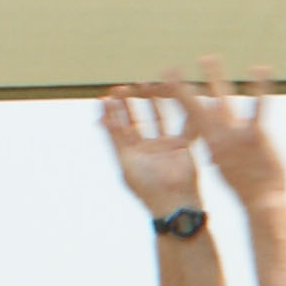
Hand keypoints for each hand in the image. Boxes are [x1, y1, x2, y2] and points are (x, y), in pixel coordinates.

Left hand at [96, 84, 202, 213]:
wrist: (175, 200)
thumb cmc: (147, 186)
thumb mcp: (125, 161)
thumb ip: (114, 138)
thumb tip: (101, 118)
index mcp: (131, 153)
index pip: (119, 127)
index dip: (113, 112)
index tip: (107, 96)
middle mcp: (147, 148)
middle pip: (136, 120)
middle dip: (130, 104)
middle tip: (123, 87)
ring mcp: (165, 146)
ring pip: (158, 118)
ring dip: (152, 102)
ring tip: (147, 85)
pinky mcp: (182, 146)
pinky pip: (184, 126)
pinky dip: (184, 113)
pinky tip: (181, 98)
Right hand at [154, 58, 285, 209]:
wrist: (264, 201)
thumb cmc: (248, 188)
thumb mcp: (227, 168)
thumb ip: (219, 153)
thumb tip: (211, 151)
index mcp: (210, 145)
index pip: (189, 118)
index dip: (176, 103)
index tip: (163, 88)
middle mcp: (218, 137)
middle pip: (196, 106)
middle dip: (181, 87)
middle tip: (170, 68)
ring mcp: (235, 134)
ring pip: (222, 99)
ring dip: (214, 77)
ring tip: (207, 57)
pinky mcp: (256, 135)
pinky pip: (259, 106)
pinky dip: (261, 87)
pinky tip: (262, 69)